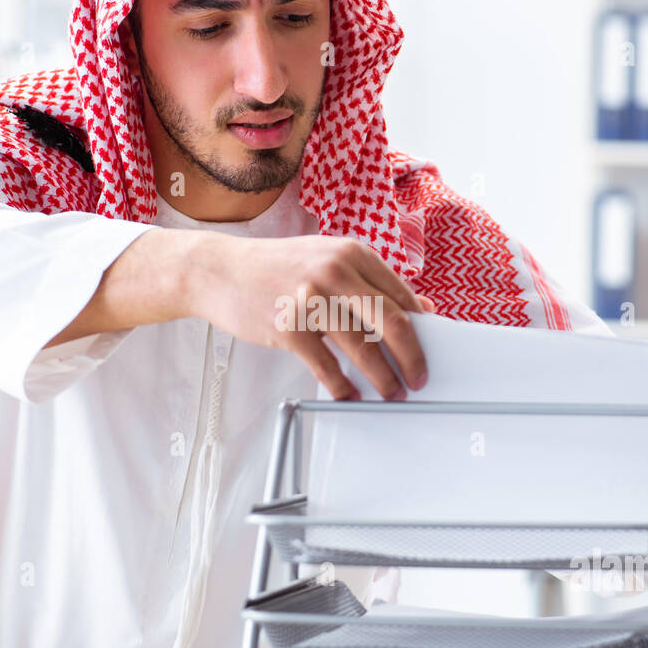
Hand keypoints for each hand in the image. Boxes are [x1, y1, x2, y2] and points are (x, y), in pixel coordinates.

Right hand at [186, 232, 435, 400]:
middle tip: (419, 378)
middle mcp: (335, 272)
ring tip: (390, 393)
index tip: (427, 350)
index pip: (401, 296)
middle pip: (392, 321)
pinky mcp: (288, 327)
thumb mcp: (327, 259)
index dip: (421, 329)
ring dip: (383, 378)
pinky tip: (350, 395)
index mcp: (351, 253)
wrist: (219, 271)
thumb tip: (418, 310)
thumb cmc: (275, 268)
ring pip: (363, 348)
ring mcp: (310, 299)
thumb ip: (370, 281)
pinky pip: (326, 366)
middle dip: (412, 357)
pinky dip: (343, 387)